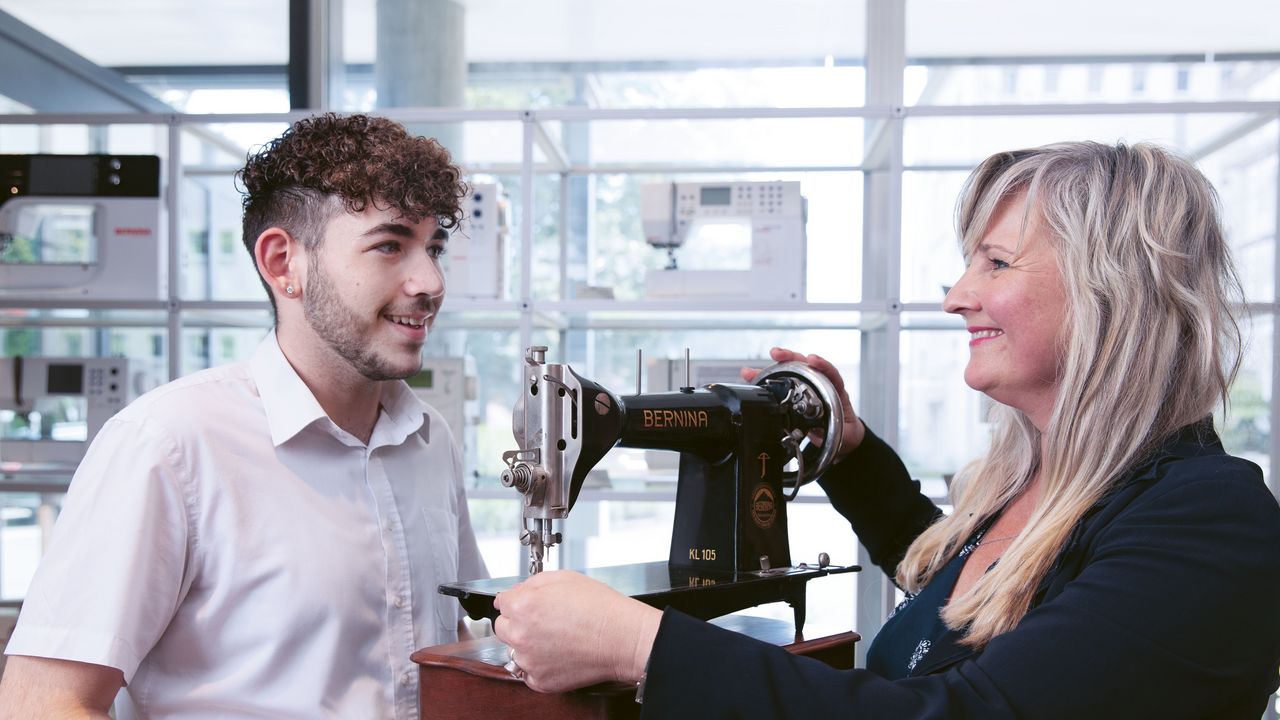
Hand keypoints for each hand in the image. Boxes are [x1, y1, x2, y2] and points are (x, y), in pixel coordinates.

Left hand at [493, 570, 661, 692]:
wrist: (621, 638)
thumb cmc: (599, 608)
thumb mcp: (564, 577)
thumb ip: (531, 583)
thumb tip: (515, 592)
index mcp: (523, 606)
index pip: (502, 603)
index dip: (517, 601)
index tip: (526, 605)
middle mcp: (520, 635)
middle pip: (503, 628)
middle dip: (518, 623)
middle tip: (543, 622)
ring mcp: (529, 661)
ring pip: (514, 651)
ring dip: (527, 645)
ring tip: (555, 639)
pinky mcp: (540, 681)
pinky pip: (528, 673)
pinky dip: (539, 665)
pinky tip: (558, 654)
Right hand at [741, 347, 865, 458]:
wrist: (844, 437)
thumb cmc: (847, 431)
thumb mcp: (848, 437)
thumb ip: (838, 435)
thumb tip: (816, 434)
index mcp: (836, 392)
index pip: (831, 374)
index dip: (822, 365)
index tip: (811, 360)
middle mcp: (820, 385)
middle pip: (805, 365)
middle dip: (790, 357)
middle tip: (776, 354)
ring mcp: (806, 387)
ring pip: (789, 372)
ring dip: (771, 368)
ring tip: (753, 369)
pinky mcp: (794, 393)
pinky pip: (779, 383)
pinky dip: (764, 380)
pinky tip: (750, 377)